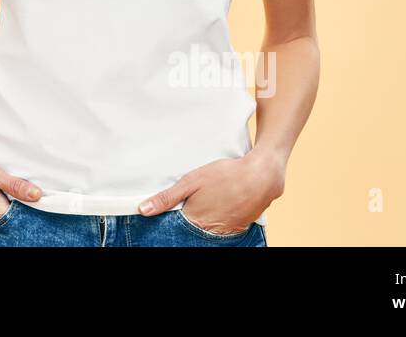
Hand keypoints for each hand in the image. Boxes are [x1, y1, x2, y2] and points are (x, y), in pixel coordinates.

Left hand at [137, 151, 285, 233]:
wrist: (262, 175)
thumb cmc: (226, 175)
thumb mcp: (191, 181)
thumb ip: (167, 197)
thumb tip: (143, 210)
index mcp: (196, 221)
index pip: (178, 228)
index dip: (175, 218)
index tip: (175, 211)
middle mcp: (212, 231)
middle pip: (194, 230)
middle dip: (192, 219)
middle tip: (198, 202)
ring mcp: (228, 231)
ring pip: (210, 230)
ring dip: (207, 219)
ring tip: (211, 202)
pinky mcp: (241, 227)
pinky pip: (226, 228)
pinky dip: (222, 220)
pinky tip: (222, 206)